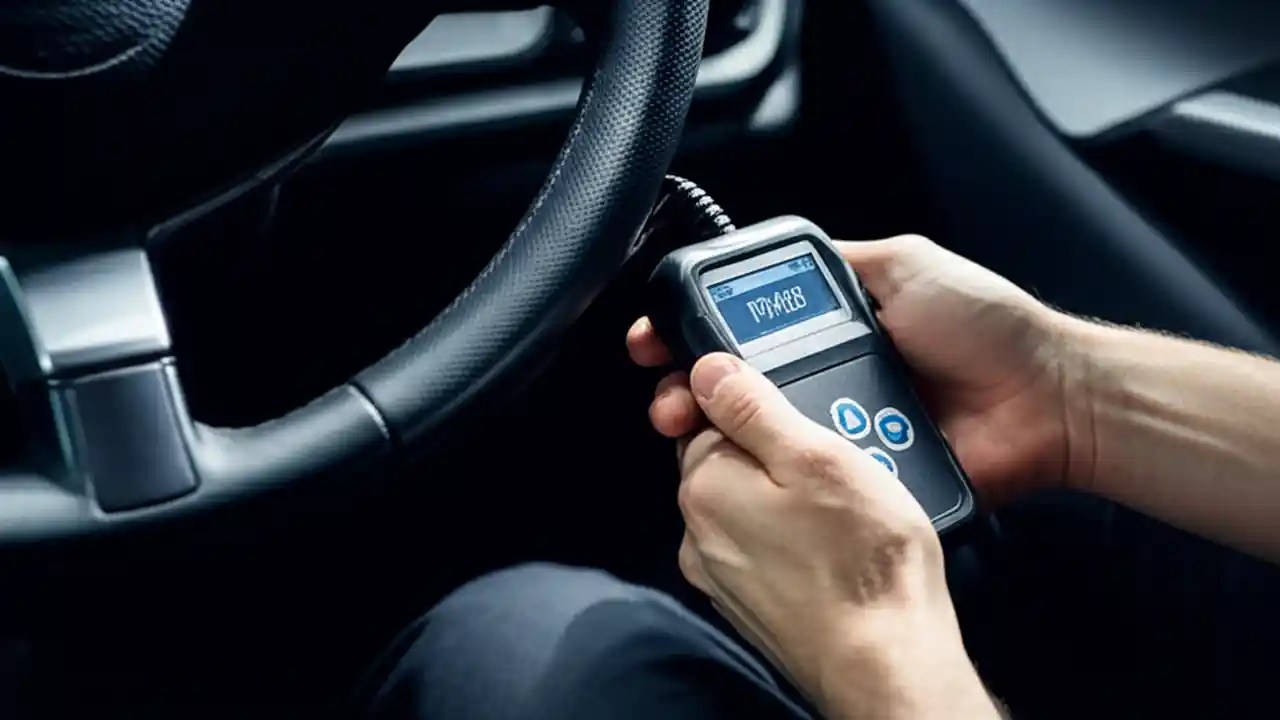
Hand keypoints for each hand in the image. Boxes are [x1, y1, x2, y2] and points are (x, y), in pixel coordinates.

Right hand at [629, 234, 1072, 505]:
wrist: (1046, 399)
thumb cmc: (987, 326)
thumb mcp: (905, 265)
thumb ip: (844, 260)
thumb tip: (782, 258)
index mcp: (831, 329)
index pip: (744, 330)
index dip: (694, 330)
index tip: (658, 335)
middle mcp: (826, 377)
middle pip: (737, 386)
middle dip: (685, 385)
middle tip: (665, 389)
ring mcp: (840, 426)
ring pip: (759, 433)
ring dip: (712, 429)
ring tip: (684, 423)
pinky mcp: (859, 470)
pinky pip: (805, 472)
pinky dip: (769, 471)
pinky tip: (737, 463)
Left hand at [672, 353, 997, 718]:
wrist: (885, 664)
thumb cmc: (861, 561)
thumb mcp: (817, 457)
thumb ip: (753, 408)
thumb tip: (706, 370)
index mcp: (705, 484)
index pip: (706, 414)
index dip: (751, 400)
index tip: (796, 406)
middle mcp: (698, 531)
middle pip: (727, 459)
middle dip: (773, 448)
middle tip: (836, 453)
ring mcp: (721, 574)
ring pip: (748, 504)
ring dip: (785, 492)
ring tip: (847, 499)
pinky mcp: (751, 604)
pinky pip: (764, 546)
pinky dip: (792, 535)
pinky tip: (837, 541)